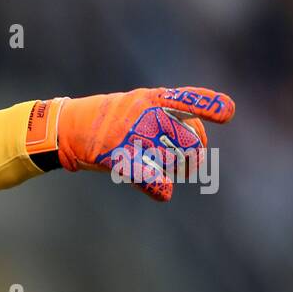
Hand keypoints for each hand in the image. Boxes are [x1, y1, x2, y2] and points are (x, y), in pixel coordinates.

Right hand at [26, 87, 235, 200]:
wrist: (65, 128)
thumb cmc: (105, 118)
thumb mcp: (135, 104)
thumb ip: (165, 113)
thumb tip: (197, 133)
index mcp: (151, 99)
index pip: (186, 101)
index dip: (208, 106)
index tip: (227, 113)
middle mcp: (144, 115)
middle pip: (187, 139)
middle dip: (194, 154)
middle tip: (192, 162)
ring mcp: (130, 135)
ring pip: (172, 159)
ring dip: (178, 169)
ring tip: (174, 172)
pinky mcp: (117, 156)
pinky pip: (147, 176)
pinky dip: (158, 187)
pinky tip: (163, 192)